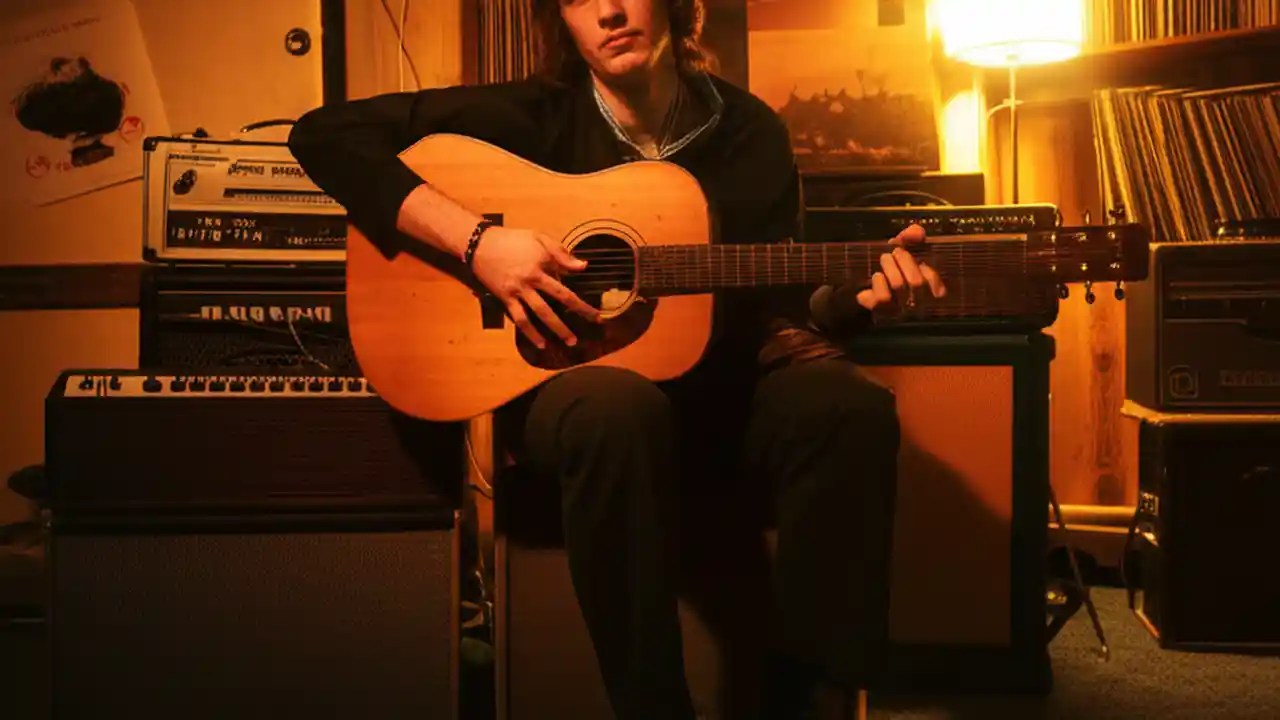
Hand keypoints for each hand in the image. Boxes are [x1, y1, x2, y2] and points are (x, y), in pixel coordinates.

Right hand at [468, 226, 600, 347]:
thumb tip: (583, 266)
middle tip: (594, 323)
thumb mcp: (539, 237)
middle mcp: (531, 280)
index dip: (580, 295)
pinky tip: (541, 343)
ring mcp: (518, 291)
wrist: (480, 244)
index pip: (566, 282)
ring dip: (556, 329)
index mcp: (542, 265)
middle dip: (578, 311)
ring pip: (540, 314)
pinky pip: (520, 319)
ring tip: (569, 341)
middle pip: (559, 299)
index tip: (594, 307)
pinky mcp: (506, 299)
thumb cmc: (512, 239)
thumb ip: (561, 253)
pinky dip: (531, 333)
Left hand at [856, 224, 946, 310]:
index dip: (922, 264)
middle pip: (917, 282)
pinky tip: (877, 277)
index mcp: (931, 292)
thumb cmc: (894, 271)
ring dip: (890, 267)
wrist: (866, 291)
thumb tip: (916, 230)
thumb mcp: (904, 253)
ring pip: (899, 286)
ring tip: (885, 259)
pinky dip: (878, 283)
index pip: (933, 279)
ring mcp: (901, 310)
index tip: (909, 254)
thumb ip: (912, 239)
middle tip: (894, 253)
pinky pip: (882, 298)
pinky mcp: (882, 313)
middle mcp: (919, 304)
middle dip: (904, 261)